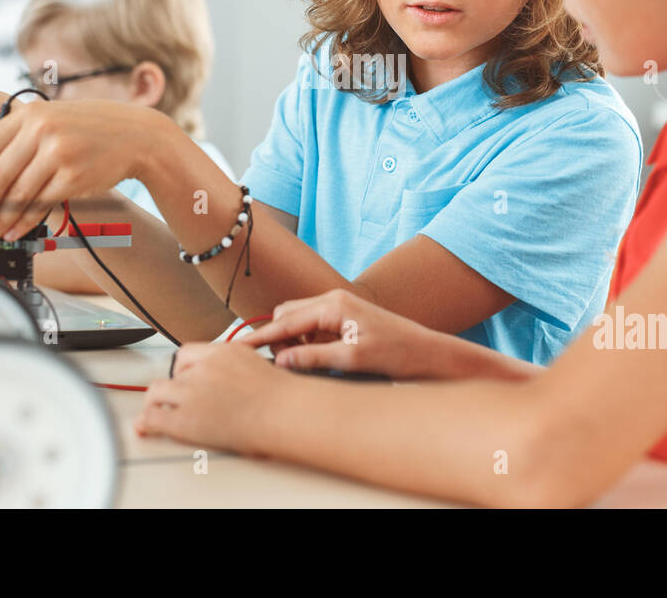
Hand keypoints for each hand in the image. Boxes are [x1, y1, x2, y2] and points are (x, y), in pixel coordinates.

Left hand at [0, 99, 144, 243]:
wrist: (136, 135)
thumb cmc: (90, 130)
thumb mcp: (52, 120)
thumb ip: (19, 140)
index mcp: (28, 114)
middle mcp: (41, 130)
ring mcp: (59, 153)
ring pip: (17, 195)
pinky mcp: (74, 176)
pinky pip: (40, 205)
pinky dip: (24, 222)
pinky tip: (15, 231)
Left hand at [135, 341, 283, 453]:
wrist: (285, 413)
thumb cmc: (283, 398)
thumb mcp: (259, 366)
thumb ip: (238, 366)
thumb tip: (235, 377)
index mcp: (223, 352)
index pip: (188, 353)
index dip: (184, 369)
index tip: (184, 378)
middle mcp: (204, 368)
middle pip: (172, 371)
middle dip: (172, 385)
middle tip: (174, 398)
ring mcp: (193, 392)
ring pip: (156, 391)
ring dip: (156, 402)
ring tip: (156, 411)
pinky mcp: (186, 418)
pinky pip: (154, 417)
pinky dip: (146, 423)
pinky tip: (145, 428)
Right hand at [238, 288, 453, 379]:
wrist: (428, 353)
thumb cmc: (397, 352)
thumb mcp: (353, 359)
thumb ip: (314, 359)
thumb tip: (281, 362)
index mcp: (333, 305)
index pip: (284, 321)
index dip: (259, 337)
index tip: (237, 350)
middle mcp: (332, 301)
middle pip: (285, 316)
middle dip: (277, 340)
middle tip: (284, 366)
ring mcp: (338, 309)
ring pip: (298, 323)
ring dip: (293, 344)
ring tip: (307, 366)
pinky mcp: (343, 320)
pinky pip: (312, 329)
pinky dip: (307, 345)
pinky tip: (319, 361)